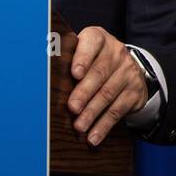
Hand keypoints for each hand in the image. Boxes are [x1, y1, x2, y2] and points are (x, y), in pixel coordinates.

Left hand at [67, 26, 149, 145]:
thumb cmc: (93, 61)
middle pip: (99, 73)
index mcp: (98, 39)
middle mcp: (116, 52)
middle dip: (84, 92)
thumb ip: (66, 59)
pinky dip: (104, 125)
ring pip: (108, 94)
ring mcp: (128, 71)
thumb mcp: (82, 53)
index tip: (75, 74)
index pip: (92, 43)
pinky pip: (118, 110)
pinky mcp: (135, 91)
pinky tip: (94, 136)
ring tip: (79, 126)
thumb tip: (40, 79)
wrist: (127, 68)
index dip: (83, 58)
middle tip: (72, 107)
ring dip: (92, 112)